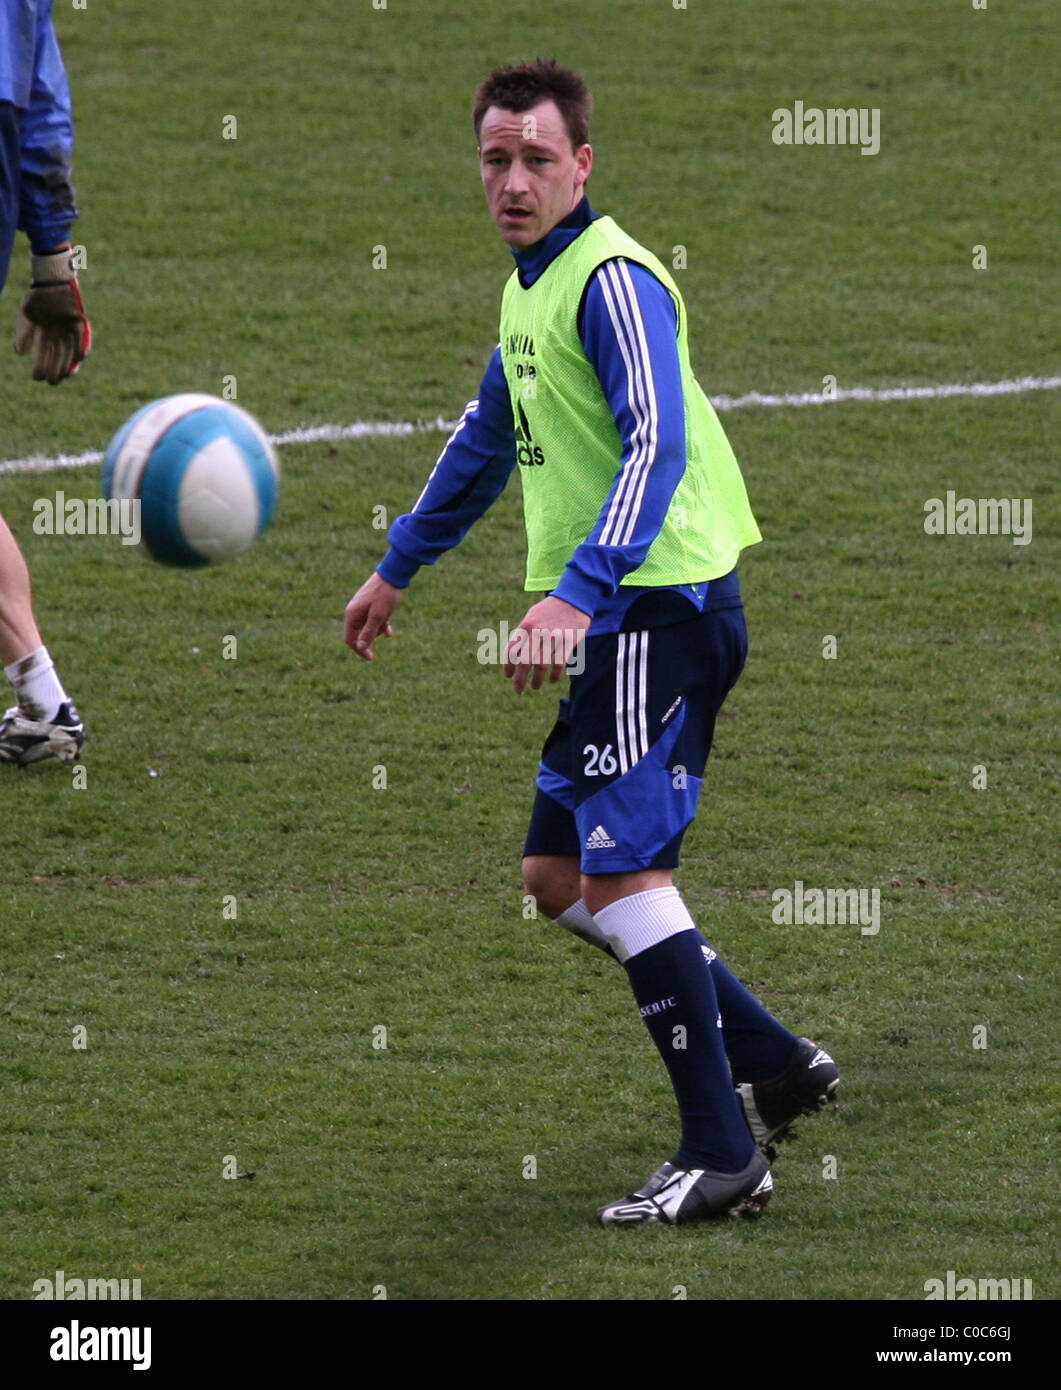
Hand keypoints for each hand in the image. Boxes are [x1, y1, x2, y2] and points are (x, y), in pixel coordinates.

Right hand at [13, 246, 91, 384]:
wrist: (51, 280)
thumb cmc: (37, 297)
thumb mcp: (26, 317)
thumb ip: (23, 334)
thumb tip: (20, 353)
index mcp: (45, 334)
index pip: (43, 355)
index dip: (40, 366)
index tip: (37, 377)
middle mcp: (58, 335)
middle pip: (57, 357)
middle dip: (54, 370)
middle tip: (52, 382)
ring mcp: (69, 330)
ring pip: (69, 352)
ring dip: (67, 364)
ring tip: (63, 376)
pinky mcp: (79, 323)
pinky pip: (82, 340)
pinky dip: (80, 349)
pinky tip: (78, 360)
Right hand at [345, 572, 402, 659]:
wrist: (393, 574)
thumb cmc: (385, 595)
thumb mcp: (378, 616)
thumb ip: (368, 632)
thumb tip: (360, 646)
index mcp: (352, 615)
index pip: (350, 639)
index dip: (359, 650)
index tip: (371, 657)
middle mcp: (354, 612)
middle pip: (359, 633)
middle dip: (372, 636)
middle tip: (384, 628)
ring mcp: (361, 608)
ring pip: (367, 627)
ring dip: (378, 629)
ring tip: (388, 618)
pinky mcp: (369, 605)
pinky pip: (372, 620)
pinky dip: (380, 625)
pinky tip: (389, 632)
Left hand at [505, 595, 590, 693]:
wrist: (574, 598)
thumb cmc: (550, 610)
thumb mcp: (532, 616)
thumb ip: (523, 634)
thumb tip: (513, 655)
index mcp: (525, 626)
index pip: (511, 650)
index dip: (508, 666)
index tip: (508, 675)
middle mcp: (537, 632)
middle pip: (524, 662)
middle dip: (519, 679)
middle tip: (518, 690)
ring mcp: (553, 637)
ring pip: (541, 666)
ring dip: (536, 680)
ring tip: (535, 686)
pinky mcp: (568, 641)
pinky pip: (559, 664)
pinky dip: (554, 676)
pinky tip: (552, 680)